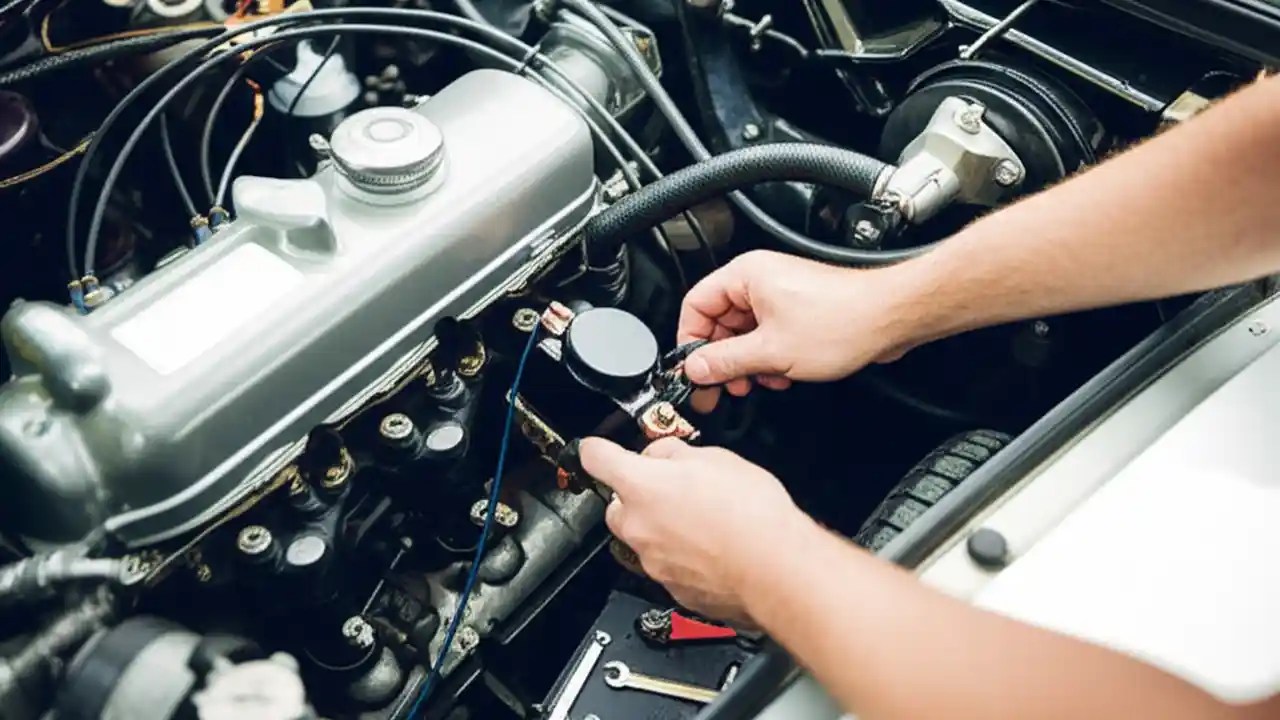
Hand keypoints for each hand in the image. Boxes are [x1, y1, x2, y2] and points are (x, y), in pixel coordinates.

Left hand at [580, 436, 809, 623]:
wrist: (776, 569)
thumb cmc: (752, 515)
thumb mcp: (717, 458)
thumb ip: (677, 454)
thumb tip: (663, 456)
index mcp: (642, 486)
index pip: (596, 458)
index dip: (597, 449)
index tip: (598, 448)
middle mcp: (639, 526)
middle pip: (617, 507)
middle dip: (638, 497)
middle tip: (673, 488)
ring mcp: (654, 561)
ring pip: (642, 538)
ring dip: (662, 527)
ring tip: (703, 520)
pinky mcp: (673, 589)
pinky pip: (666, 565)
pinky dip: (681, 556)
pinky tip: (712, 547)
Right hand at [678, 250, 911, 409]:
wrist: (889, 318)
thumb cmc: (843, 320)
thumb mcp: (771, 351)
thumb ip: (725, 361)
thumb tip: (696, 369)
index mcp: (745, 276)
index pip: (695, 305)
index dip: (690, 340)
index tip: (694, 368)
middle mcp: (760, 279)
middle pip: (719, 321)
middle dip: (723, 357)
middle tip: (724, 384)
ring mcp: (780, 294)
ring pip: (744, 332)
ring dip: (748, 362)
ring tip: (759, 380)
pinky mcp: (797, 309)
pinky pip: (768, 334)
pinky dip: (769, 357)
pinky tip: (780, 374)